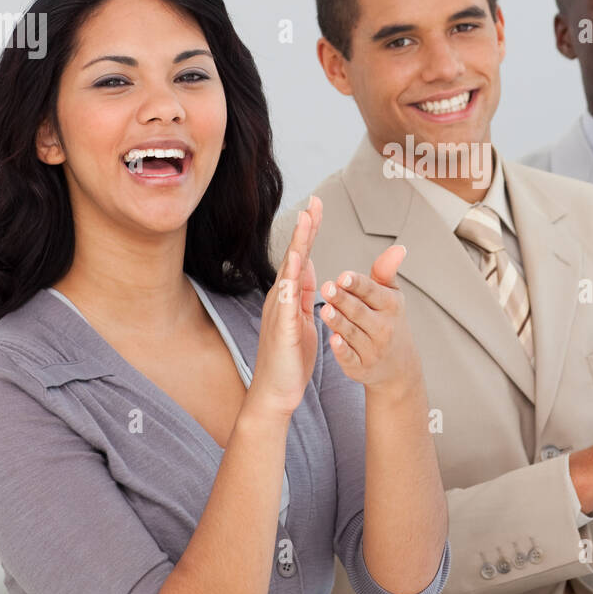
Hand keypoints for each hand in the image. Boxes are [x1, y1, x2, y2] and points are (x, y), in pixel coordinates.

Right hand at [249, 195, 322, 418]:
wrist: (275, 392)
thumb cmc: (289, 358)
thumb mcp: (300, 319)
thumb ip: (301, 294)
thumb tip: (306, 268)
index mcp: (289, 295)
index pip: (301, 256)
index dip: (309, 231)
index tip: (317, 206)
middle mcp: (280, 299)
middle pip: (294, 257)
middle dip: (304, 230)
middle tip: (313, 202)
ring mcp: (279, 313)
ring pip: (288, 274)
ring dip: (296, 248)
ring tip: (305, 225)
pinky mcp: (282, 331)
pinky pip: (285, 306)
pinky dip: (288, 287)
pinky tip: (292, 271)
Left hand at [319, 245, 421, 398]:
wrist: (397, 365)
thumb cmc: (388, 321)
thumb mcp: (391, 295)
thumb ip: (386, 271)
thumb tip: (399, 248)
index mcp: (390, 306)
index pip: (372, 291)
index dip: (357, 284)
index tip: (344, 275)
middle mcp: (383, 328)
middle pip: (359, 311)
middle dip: (343, 299)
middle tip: (327, 288)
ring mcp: (372, 349)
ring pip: (352, 333)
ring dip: (338, 322)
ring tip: (325, 309)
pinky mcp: (360, 367)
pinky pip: (350, 357)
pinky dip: (342, 350)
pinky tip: (333, 340)